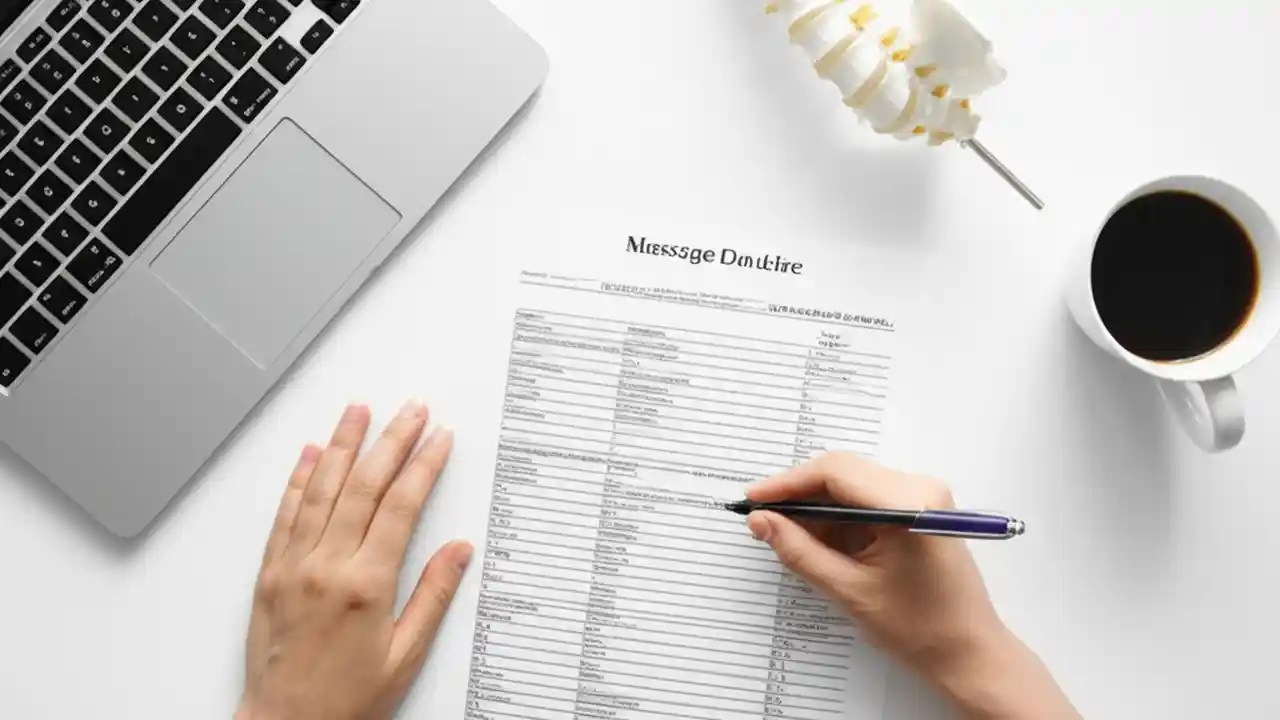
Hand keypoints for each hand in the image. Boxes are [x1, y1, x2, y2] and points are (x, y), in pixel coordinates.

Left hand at [237, 401, 472, 719]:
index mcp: (365, 585)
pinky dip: (298, 480)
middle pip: (363, 486)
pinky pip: (284, 515)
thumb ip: (432, 596)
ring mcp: (292, 567)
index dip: (424, 466)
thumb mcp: (404, 655)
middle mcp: (326, 567)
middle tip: (411, 410)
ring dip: (342, 444)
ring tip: (359, 411)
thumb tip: (458, 550)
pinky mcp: (268, 574)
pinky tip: (309, 454)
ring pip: (320, 490)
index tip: (439, 438)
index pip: (401, 507)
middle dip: (391, 441)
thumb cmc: (346, 701)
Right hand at [745, 453, 1076, 719]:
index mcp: (909, 504)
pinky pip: (868, 500)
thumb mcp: (849, 590)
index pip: (834, 472)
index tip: (755, 499)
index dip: (787, 483)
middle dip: (799, 496)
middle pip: (842, 473)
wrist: (969, 653)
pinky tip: (820, 542)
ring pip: (852, 486)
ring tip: (788, 538)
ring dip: (818, 509)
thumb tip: (762, 522)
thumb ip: (800, 552)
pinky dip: (840, 517)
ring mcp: (923, 497)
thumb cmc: (921, 628)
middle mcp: (920, 489)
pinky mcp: (920, 510)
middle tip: (764, 520)